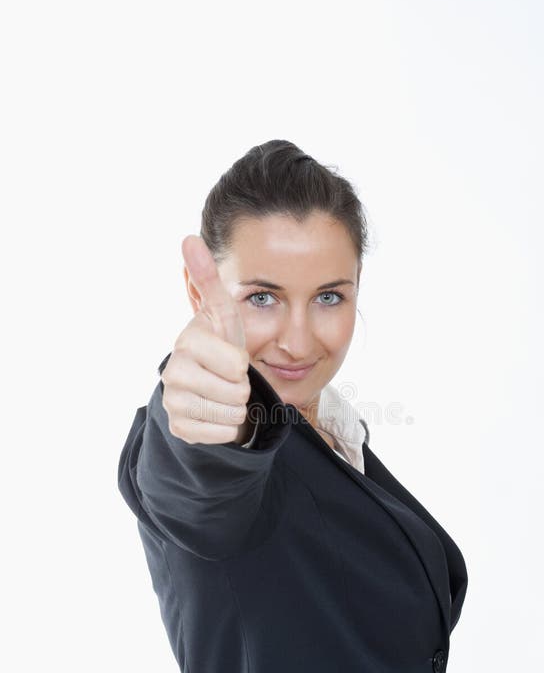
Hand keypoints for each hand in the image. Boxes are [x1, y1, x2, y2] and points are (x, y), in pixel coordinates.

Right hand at [161, 234, 252, 444]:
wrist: (212, 384)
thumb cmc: (222, 345)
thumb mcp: (223, 312)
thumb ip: (208, 279)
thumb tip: (189, 238)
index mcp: (186, 343)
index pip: (235, 365)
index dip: (242, 365)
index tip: (231, 358)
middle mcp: (172, 372)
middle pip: (234, 392)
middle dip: (240, 387)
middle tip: (227, 378)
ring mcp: (173, 403)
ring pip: (230, 414)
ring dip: (235, 407)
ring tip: (223, 393)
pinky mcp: (179, 429)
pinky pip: (222, 434)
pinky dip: (227, 427)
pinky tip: (215, 412)